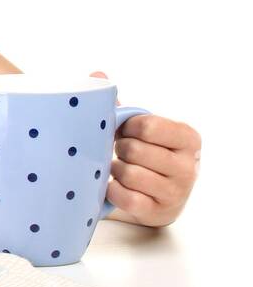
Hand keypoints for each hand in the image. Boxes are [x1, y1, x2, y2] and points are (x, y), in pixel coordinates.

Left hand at [90, 70, 200, 227]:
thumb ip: (121, 105)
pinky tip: (114, 185)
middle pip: (134, 150)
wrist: (158, 196)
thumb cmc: (148, 153)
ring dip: (115, 169)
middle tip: (121, 151)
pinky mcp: (159, 211)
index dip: (126, 127)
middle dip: (119, 149)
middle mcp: (189, 165)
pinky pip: (126, 197)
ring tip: (119, 168)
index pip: (146, 126)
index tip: (124, 130)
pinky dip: (112, 190)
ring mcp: (177, 191)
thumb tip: (97, 75)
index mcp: (187, 137)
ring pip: (129, 174)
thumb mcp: (143, 129)